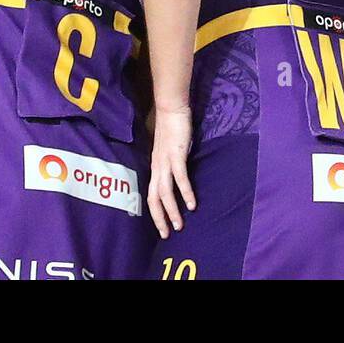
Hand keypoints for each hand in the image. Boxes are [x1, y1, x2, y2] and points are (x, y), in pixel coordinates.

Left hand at [148, 106, 194, 237]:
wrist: (171, 108)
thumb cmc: (172, 128)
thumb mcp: (169, 150)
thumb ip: (171, 164)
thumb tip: (176, 177)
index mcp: (155, 167)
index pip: (151, 194)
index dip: (155, 212)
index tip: (162, 227)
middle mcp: (157, 167)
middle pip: (154, 198)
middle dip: (159, 218)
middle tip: (167, 234)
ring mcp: (165, 162)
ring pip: (165, 193)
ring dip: (172, 211)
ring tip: (179, 225)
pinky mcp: (176, 155)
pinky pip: (180, 178)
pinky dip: (185, 192)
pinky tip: (192, 204)